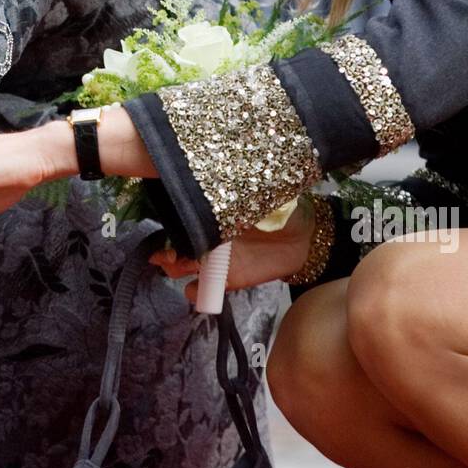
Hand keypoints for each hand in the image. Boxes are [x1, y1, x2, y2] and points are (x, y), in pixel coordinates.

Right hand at [150, 199, 315, 302]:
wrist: (304, 234)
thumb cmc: (278, 204)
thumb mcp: (254, 191)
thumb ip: (234, 190)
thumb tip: (214, 174)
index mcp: (212, 212)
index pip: (181, 218)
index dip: (169, 225)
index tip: (164, 229)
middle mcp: (209, 235)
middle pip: (177, 244)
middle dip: (166, 250)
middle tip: (164, 254)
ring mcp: (218, 259)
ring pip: (185, 266)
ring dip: (175, 268)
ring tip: (174, 268)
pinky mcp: (231, 279)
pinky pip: (207, 289)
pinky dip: (197, 293)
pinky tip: (193, 290)